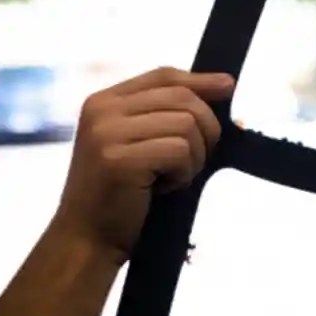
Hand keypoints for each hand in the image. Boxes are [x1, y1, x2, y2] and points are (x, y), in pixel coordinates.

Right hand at [50, 67, 233, 262]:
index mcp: (102, 101)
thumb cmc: (122, 194)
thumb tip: (226, 86)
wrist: (86, 240)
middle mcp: (101, 110)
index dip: (201, 80)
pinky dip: (183, 173)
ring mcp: (107, 133)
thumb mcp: (138, 143)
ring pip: (187, 124)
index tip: (229, 86)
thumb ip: (166, 113)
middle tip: (194, 160)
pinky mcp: (119, 159)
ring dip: (194, 157)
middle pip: (182, 98)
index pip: (163, 75)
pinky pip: (181, 150)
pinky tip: (162, 188)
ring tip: (171, 177)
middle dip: (205, 129)